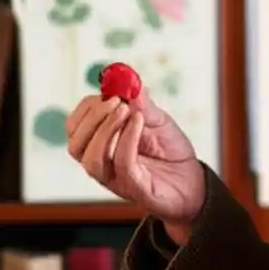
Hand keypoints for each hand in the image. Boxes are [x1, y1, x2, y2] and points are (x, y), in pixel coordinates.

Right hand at [65, 89, 204, 234]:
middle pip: (76, 143)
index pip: (76, 126)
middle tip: (116, 101)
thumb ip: (142, 103)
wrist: (192, 181)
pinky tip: (139, 122)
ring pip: (91, 158)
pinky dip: (127, 138)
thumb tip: (127, 81)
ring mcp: (115, 178)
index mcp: (101, 143)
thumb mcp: (157, 120)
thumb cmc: (170, 152)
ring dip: (106, 129)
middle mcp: (102, 162)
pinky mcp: (134, 188)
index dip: (87, 108)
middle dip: (93, 117)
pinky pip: (122, 164)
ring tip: (128, 111)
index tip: (108, 92)